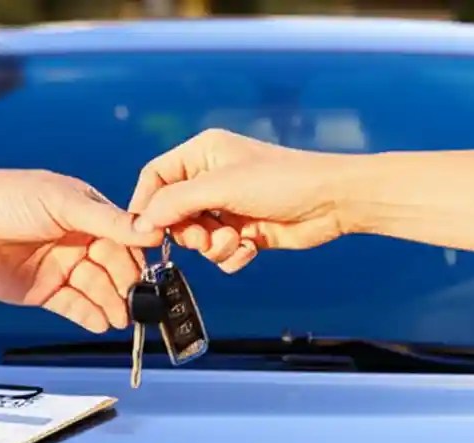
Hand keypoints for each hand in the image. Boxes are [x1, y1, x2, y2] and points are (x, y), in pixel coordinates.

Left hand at [0, 168, 162, 332]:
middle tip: (140, 304)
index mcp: (85, 211)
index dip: (137, 256)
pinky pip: (73, 306)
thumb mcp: (62, 202)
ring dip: (111, 304)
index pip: (122, 237)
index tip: (152, 273)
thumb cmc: (5, 197)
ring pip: (95, 289)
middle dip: (127, 286)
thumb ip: (107, 221)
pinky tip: (101, 322)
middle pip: (113, 267)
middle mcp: (76, 239)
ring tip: (122, 319)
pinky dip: (89, 315)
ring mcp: (60, 266)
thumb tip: (151, 229)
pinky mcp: (42, 291)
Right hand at [129, 129, 362, 272]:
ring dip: (213, 247)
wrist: (333, 203)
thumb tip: (140, 224)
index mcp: (202, 154)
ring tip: (237, 240)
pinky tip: (252, 247)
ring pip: (196, 238)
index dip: (148, 205)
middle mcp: (211, 178)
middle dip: (188, 232)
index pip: (155, 177)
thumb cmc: (283, 181)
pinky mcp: (244, 231)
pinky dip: (232, 256)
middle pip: (172, 214)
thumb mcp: (221, 187)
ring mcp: (227, 207)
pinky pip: (219, 253)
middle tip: (205, 237)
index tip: (148, 232)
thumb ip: (175, 203)